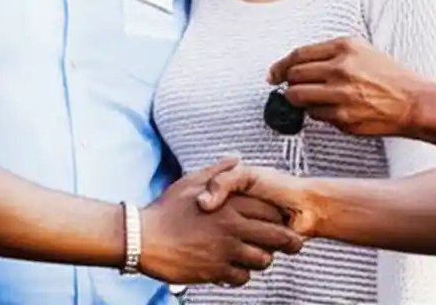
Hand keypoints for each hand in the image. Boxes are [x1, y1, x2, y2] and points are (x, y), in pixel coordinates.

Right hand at [139, 159, 303, 286]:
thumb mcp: (192, 182)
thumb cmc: (166, 209)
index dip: (279, 217)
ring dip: (262, 259)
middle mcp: (231, 227)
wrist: (143, 238)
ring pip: (263, 259)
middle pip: (277, 237)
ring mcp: (224, 251)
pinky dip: (241, 274)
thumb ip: (219, 172)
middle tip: (292, 245)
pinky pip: (242, 277)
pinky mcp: (215, 271)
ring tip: (254, 256)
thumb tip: (237, 158)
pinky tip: (233, 268)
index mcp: (229, 204)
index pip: (270, 210)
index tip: (279, 221)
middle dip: (288, 242)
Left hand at [268, 37, 427, 136]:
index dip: (281, 65)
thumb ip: (330, 54)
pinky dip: (318, 114)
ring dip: (298, 100)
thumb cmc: (389, 77)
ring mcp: (341, 94)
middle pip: (294, 75)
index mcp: (344, 47)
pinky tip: (332, 110)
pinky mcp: (343, 117)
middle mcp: (341, 68)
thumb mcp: (362, 51)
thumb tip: (295, 65)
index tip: (275, 74)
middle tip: (290, 88)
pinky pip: (315, 115)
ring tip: (309, 100)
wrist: (414, 102)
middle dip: (288, 83)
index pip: (298, 54)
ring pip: (298, 97)